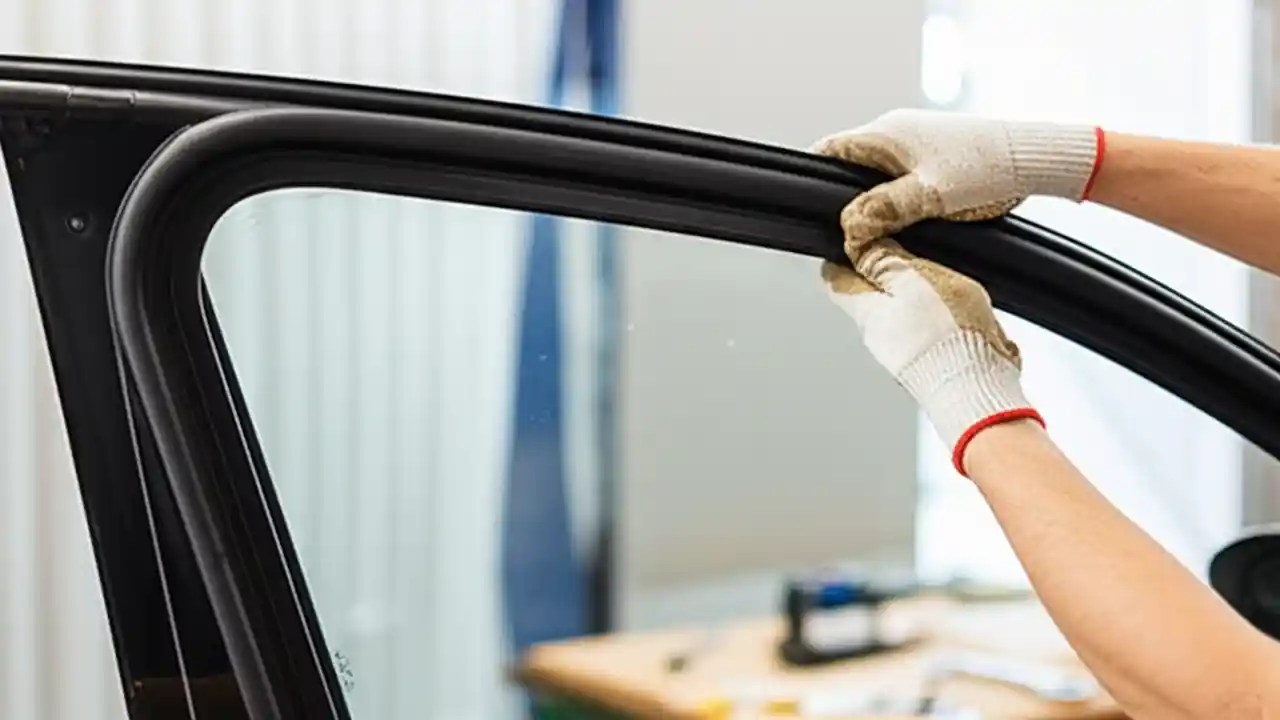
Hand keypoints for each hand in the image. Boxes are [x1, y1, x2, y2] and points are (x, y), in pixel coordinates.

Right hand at [812, 109, 1100, 256]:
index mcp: (885, 136)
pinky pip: (897, 176)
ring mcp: (914, 141)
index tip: (808, 205)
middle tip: (848, 232)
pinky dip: (895, 197)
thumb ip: (883, 211)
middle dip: (844, 198)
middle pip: (849, 166)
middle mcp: (895, 132)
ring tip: (880, 230)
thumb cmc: (986, 170)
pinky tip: (907, 219)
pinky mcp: (931, 153)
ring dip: (873, 200)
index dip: (813, 177)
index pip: (828, 150)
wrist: (1032, 158)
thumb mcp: (928, 198)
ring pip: (874, 174)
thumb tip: (847, 228)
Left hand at [822, 239, 1041, 473]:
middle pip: (871, 299)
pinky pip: (931, 337)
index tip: (853, 242)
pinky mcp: (931, 368)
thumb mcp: (915, 279)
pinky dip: (942, 323)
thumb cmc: (947, 338)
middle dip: (885, 276)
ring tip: (944, 287)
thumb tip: (860, 244)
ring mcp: (903, 356)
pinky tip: (964, 318)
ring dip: (919, 300)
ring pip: (903, 318)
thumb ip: (884, 261)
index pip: (836, 279)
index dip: (843, 257)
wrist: (978, 391)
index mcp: (866, 312)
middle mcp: (878, 338)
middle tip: (906, 255)